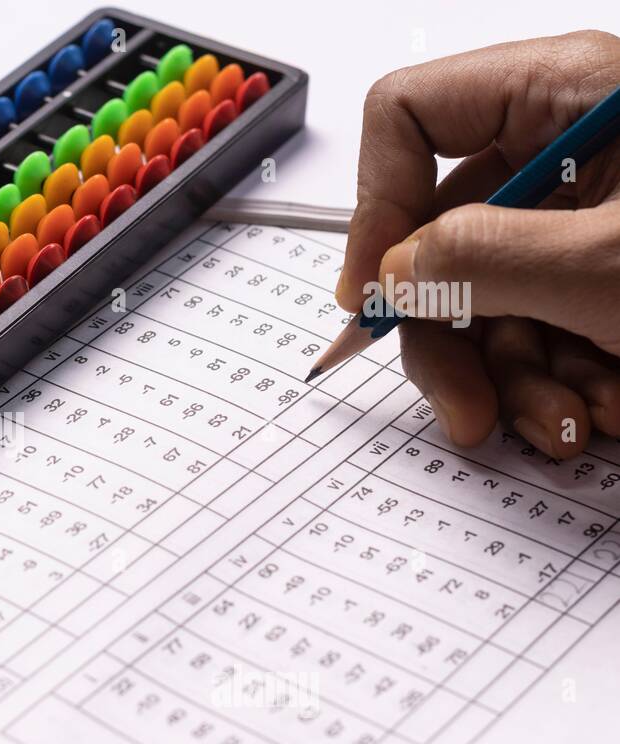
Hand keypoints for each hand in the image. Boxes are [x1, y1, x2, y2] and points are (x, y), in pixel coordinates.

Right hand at [336, 31, 619, 457]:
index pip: (411, 117)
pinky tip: (603, 410)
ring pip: (492, 299)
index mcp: (568, 92)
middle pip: (444, 233)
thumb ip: (477, 259)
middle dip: (451, 337)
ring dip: (518, 379)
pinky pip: (546, 328)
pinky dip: (563, 383)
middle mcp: (573, 149)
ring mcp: (595, 218)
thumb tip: (394, 275)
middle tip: (460, 407)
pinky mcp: (614, 277)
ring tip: (567, 424)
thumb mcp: (608, 265)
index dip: (375, 205)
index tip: (374, 296)